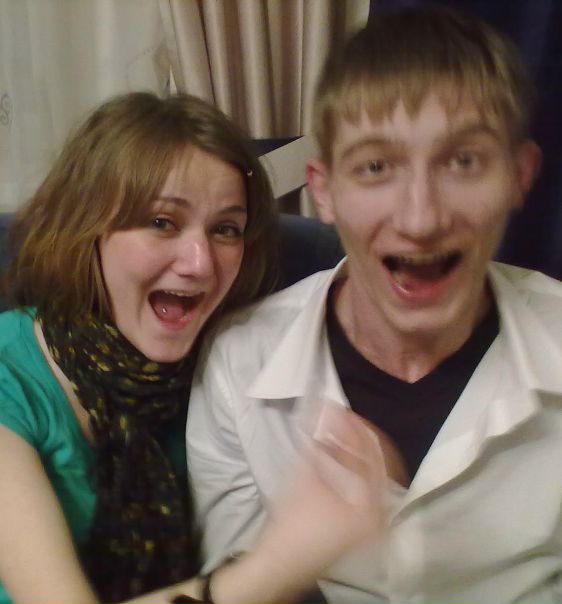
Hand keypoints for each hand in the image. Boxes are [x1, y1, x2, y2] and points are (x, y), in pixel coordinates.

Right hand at [247, 403, 387, 591]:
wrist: (279, 563)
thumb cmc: (294, 522)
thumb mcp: (307, 476)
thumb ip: (321, 441)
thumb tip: (329, 410)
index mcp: (373, 504)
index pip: (372, 452)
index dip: (356, 426)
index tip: (339, 408)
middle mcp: (380, 513)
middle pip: (376, 461)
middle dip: (356, 436)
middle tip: (338, 417)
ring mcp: (372, 520)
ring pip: (369, 472)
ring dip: (352, 449)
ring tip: (333, 429)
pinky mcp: (360, 523)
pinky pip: (363, 485)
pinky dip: (350, 466)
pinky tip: (332, 452)